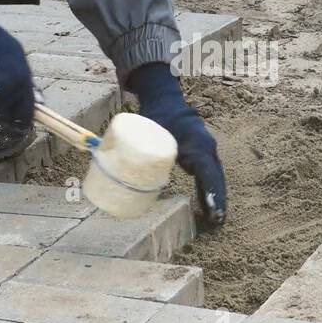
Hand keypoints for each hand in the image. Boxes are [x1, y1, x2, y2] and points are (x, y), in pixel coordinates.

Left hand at [129, 63, 226, 226]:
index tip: (212, 209)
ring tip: (216, 220)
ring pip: (215, 177)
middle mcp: (205, 147)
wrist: (168, 101)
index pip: (206, 171)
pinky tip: (210, 207)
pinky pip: (211, 174)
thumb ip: (134, 145)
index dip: (210, 191)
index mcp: (195, 143)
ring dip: (217, 197)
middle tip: (217, 221)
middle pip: (215, 177)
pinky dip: (212, 190)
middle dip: (217, 199)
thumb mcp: (148, 129)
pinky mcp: (203, 154)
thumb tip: (104, 158)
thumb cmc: (158, 116)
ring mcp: (207, 150)